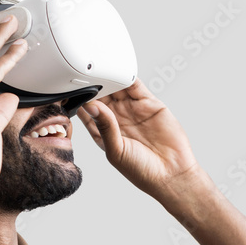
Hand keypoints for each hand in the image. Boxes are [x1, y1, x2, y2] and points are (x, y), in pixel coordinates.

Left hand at [76, 79, 204, 200]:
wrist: (172, 174)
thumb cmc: (142, 170)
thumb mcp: (116, 150)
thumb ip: (104, 126)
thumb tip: (91, 106)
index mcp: (103, 132)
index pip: (87, 110)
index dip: (81, 99)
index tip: (73, 89)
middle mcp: (117, 119)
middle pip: (102, 95)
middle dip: (94, 85)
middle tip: (88, 75)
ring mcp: (133, 110)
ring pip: (117, 88)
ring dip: (110, 79)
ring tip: (102, 70)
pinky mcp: (149, 104)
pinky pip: (136, 86)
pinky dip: (128, 77)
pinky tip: (121, 72)